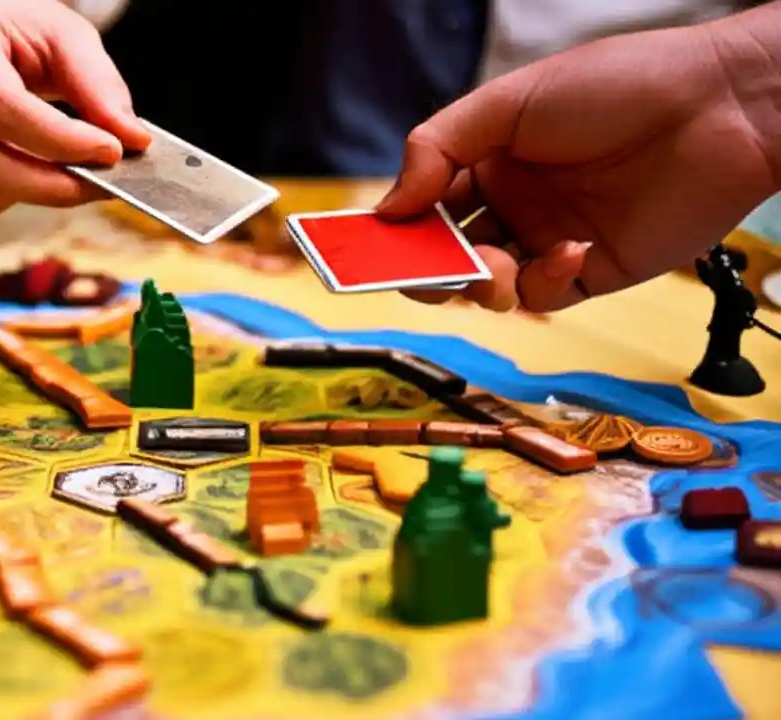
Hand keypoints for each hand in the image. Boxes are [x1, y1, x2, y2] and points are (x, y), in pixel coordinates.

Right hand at [0, 0, 150, 215]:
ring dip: (37, 194)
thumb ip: (99, 85)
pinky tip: (43, 174)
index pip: (2, 108)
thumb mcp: (65, 35)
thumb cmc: (18, 25)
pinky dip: (15, 196)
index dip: (60, 140)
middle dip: (50, 185)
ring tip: (79, 176)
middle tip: (101, 182)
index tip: (110, 151)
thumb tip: (130, 140)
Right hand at [376, 18, 780, 312]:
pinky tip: (569, 250)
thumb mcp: (510, 102)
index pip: (421, 205)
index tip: (360, 248)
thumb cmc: (619, 85)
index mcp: (486, 159)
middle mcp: (511, 201)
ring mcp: (547, 236)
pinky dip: (544, 280)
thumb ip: (438, 148)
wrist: (719, 106)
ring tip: (492, 265)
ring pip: (484, 284)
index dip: (390, 228)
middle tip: (419, 267)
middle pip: (443, 253)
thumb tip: (387, 205)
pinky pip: (542, 293)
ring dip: (477, 282)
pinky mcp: (590, 270)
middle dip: (423, 266)